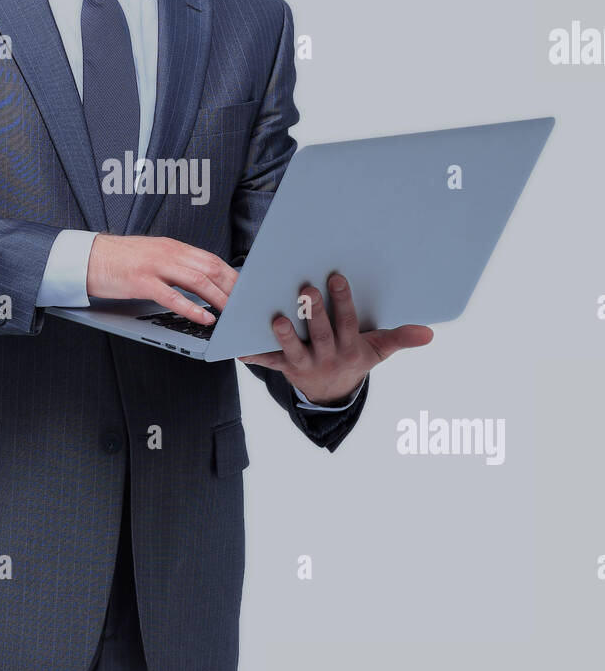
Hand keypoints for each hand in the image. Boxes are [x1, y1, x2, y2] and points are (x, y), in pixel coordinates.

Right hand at [87, 234, 238, 326]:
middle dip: (231, 287)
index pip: (211, 259)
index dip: (232, 275)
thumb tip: (199, 278)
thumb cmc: (119, 260)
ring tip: (230, 312)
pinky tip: (204, 318)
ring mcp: (154, 266)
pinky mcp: (141, 282)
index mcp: (172, 247)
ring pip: (196, 280)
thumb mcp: (153, 256)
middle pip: (210, 267)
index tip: (245, 290)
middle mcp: (167, 253)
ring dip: (218, 298)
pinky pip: (171, 296)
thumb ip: (175, 264)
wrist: (88, 257)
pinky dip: (191, 308)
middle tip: (245, 304)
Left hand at [237, 273, 433, 402]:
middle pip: (320, 335)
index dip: (343, 302)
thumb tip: (429, 333)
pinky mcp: (284, 367)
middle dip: (313, 314)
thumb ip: (401, 339)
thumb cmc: (356, 359)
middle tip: (306, 290)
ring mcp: (304, 364)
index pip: (347, 324)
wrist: (332, 392)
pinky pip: (268, 362)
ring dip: (286, 336)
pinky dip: (254, 355)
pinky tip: (240, 347)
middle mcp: (326, 357)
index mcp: (350, 349)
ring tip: (277, 318)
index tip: (337, 278)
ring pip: (293, 350)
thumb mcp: (379, 351)